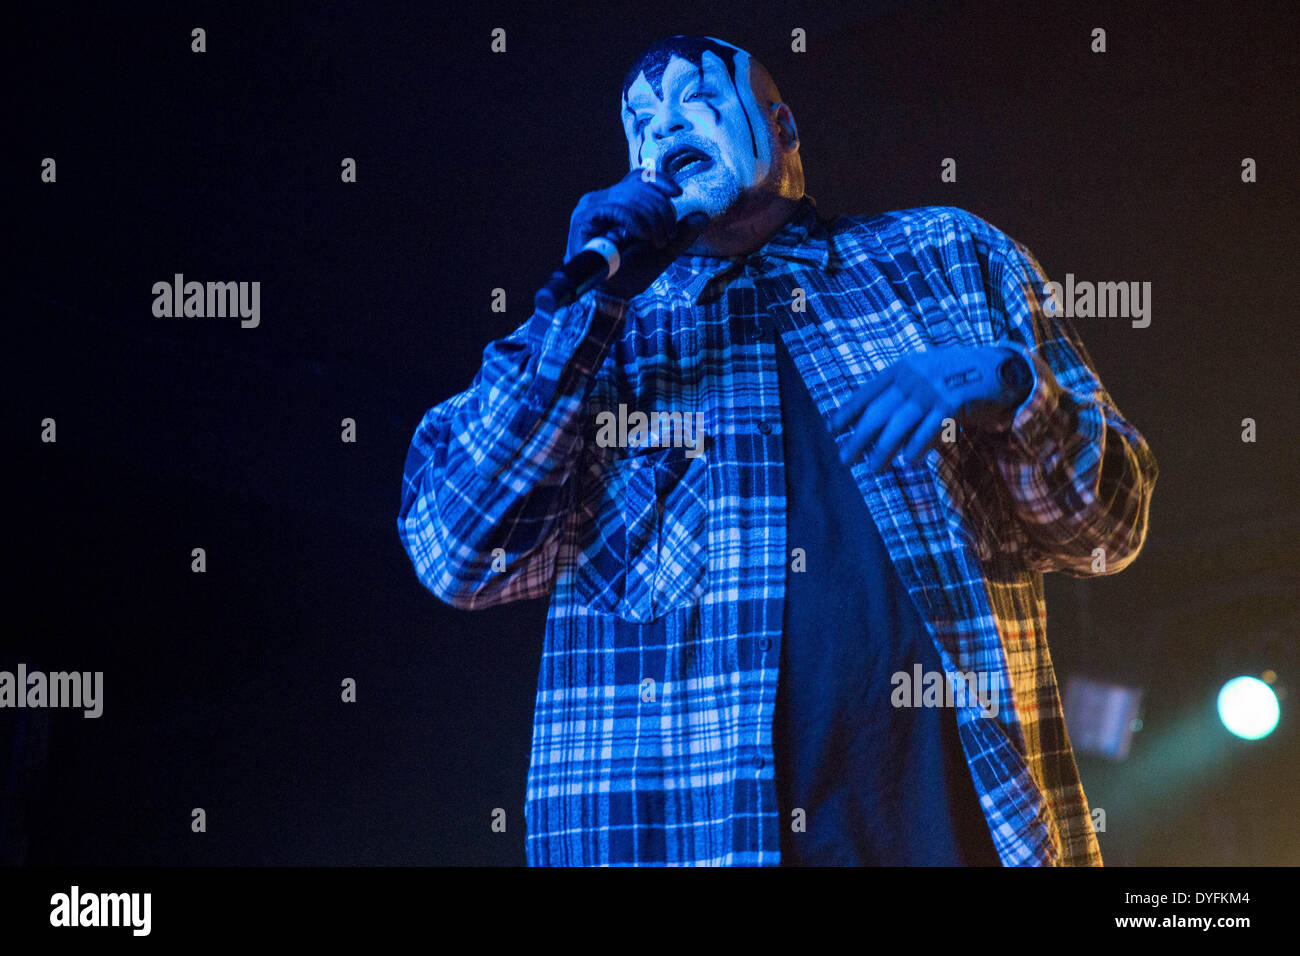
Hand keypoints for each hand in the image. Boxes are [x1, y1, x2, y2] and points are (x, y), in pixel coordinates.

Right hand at [565, 169, 710, 300]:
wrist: (611, 295)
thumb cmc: (631, 273)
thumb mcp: (662, 251)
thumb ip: (681, 234)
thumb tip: (703, 216)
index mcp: (616, 201)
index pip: (639, 177)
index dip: (660, 181)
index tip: (678, 193)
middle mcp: (601, 198)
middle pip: (639, 188)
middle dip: (661, 211)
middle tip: (668, 236)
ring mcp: (591, 206)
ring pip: (631, 197)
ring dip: (651, 220)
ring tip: (657, 242)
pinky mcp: (585, 217)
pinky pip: (618, 208)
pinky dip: (636, 222)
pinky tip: (643, 237)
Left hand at [829, 345, 1031, 470]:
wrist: (998, 367)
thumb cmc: (955, 376)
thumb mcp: (923, 375)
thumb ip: (900, 394)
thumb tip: (870, 424)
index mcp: (901, 368)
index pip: (866, 394)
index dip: (847, 413)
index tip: (832, 431)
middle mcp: (912, 377)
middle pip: (877, 414)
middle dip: (858, 439)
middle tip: (845, 459)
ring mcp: (932, 389)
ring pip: (898, 426)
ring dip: (883, 451)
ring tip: (874, 470)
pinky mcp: (952, 402)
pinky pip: (928, 430)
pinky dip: (916, 447)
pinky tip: (908, 462)